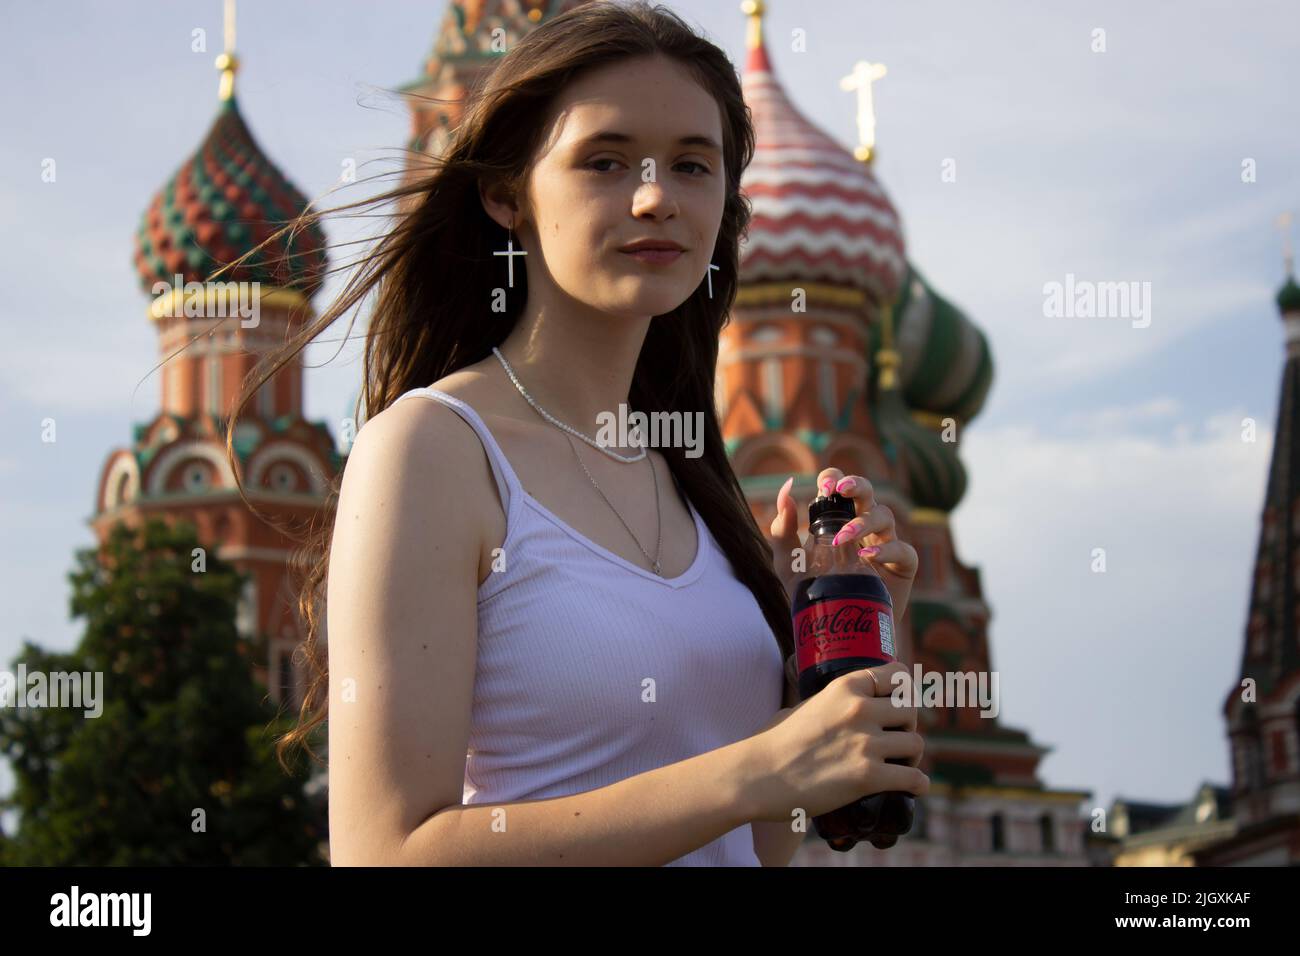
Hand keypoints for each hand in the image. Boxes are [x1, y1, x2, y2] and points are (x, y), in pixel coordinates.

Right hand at [748, 661, 927, 821]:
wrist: (758, 776)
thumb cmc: (776, 743)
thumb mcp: (806, 706)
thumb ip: (831, 703)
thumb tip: (846, 706)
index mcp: (845, 686)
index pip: (898, 674)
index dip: (904, 690)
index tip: (899, 705)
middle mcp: (860, 709)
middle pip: (911, 711)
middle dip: (907, 727)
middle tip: (896, 742)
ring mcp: (866, 743)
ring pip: (916, 744)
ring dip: (913, 757)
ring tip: (901, 766)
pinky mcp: (868, 777)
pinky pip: (914, 778)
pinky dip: (917, 784)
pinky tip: (912, 787)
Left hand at [768, 467, 918, 622]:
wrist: (835, 627)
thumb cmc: (814, 589)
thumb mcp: (790, 562)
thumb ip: (782, 530)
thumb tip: (784, 490)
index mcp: (840, 518)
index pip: (841, 488)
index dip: (835, 479)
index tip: (824, 487)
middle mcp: (865, 526)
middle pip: (868, 493)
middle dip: (857, 485)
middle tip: (840, 491)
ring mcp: (886, 544)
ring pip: (885, 516)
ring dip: (863, 522)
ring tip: (842, 537)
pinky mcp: (902, 567)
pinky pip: (903, 550)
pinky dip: (887, 550)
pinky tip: (866, 557)